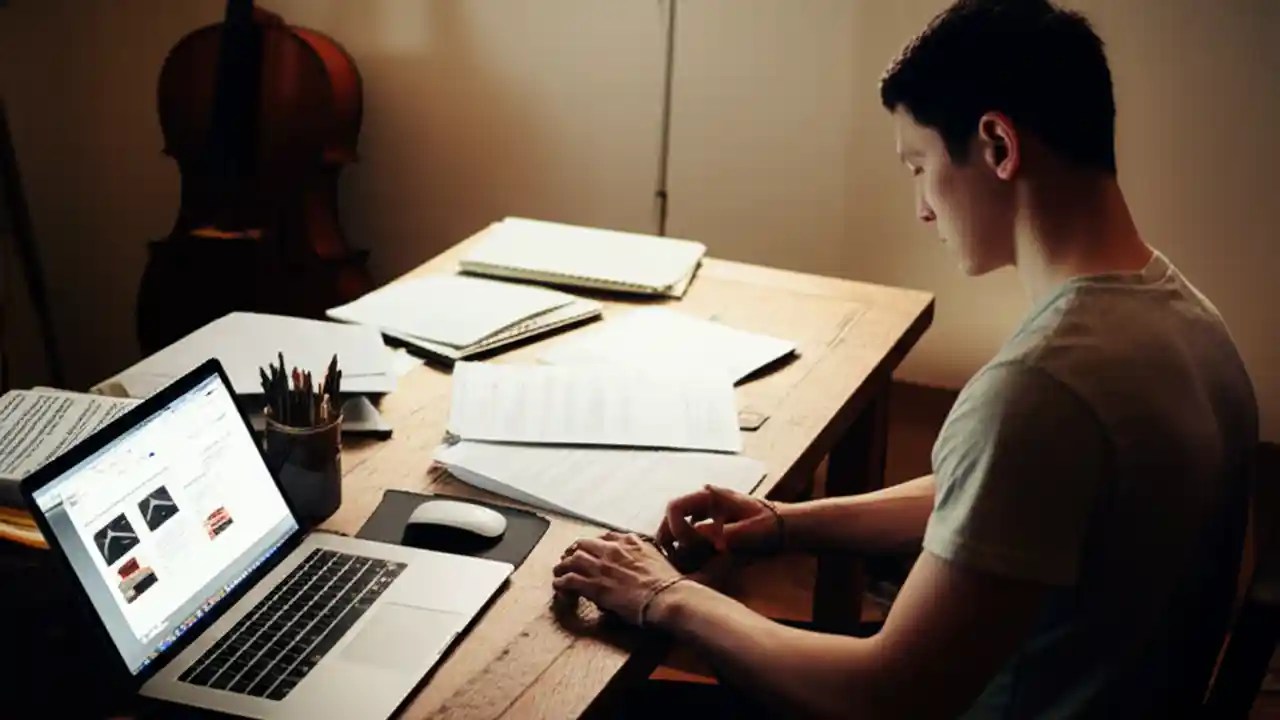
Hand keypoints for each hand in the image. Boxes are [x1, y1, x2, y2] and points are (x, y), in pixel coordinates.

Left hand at [552, 532, 683, 626]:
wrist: (666, 596)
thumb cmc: (668, 582)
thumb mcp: (658, 558)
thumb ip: (645, 553)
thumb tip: (641, 560)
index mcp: (629, 541)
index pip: (605, 537)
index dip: (595, 544)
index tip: (592, 549)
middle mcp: (612, 549)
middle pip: (584, 544)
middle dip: (574, 550)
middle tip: (569, 558)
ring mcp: (601, 566)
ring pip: (572, 559)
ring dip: (563, 565)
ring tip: (559, 571)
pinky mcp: (594, 585)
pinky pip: (569, 580)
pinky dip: (561, 582)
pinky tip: (559, 586)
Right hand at [657, 485, 782, 562]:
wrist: (782, 525)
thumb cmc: (768, 525)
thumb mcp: (749, 530)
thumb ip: (725, 532)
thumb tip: (700, 535)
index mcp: (709, 496)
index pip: (675, 507)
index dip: (675, 528)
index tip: (689, 547)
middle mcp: (703, 500)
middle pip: (671, 516)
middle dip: (671, 537)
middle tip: (677, 558)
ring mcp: (704, 510)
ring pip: (677, 524)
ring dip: (677, 542)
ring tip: (687, 560)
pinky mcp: (708, 521)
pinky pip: (687, 531)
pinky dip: (685, 544)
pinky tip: (696, 558)